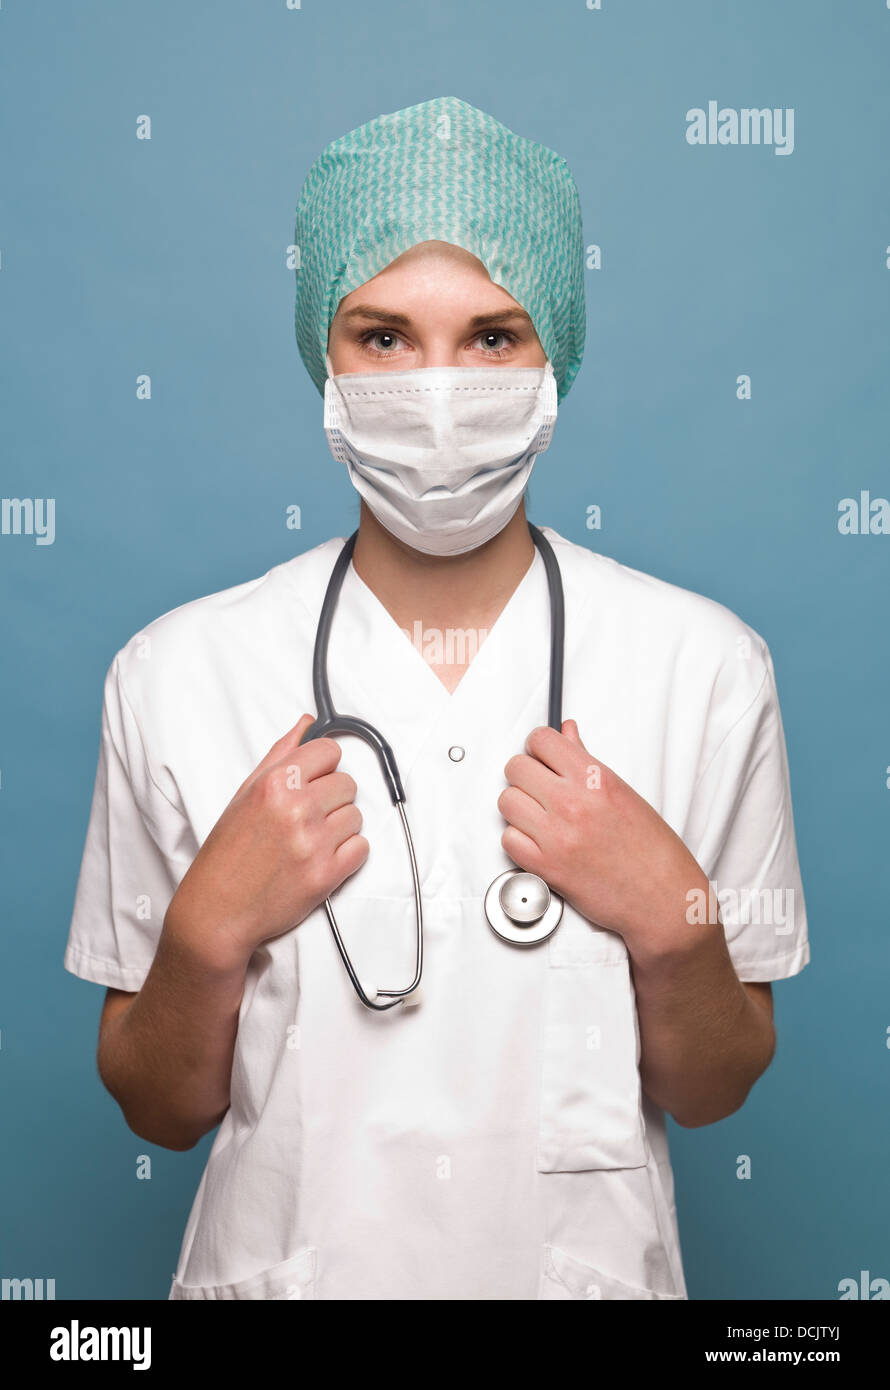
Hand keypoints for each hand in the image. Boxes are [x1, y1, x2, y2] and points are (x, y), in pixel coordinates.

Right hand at [164, 714, 367, 967]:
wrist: (216, 911)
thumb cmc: (228, 852)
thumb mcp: (244, 793)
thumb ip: (281, 754)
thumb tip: (309, 723)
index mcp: (275, 783)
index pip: (330, 751)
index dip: (323, 767)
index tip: (313, 781)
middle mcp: (296, 808)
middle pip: (348, 783)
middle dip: (332, 799)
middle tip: (307, 818)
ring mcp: (313, 843)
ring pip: (357, 816)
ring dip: (339, 828)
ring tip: (309, 841)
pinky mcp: (326, 875)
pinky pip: (361, 849)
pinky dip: (347, 855)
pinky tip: (321, 859)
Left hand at [497, 720, 706, 947]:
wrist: (663, 899)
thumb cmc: (653, 850)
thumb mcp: (624, 793)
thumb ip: (586, 761)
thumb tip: (567, 733)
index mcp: (596, 779)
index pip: (541, 740)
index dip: (538, 747)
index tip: (542, 757)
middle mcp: (573, 803)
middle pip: (516, 768)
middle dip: (525, 775)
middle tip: (540, 787)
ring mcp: (556, 836)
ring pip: (507, 802)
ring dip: (519, 807)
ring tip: (540, 816)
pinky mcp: (545, 867)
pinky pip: (508, 839)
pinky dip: (518, 840)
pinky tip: (538, 841)